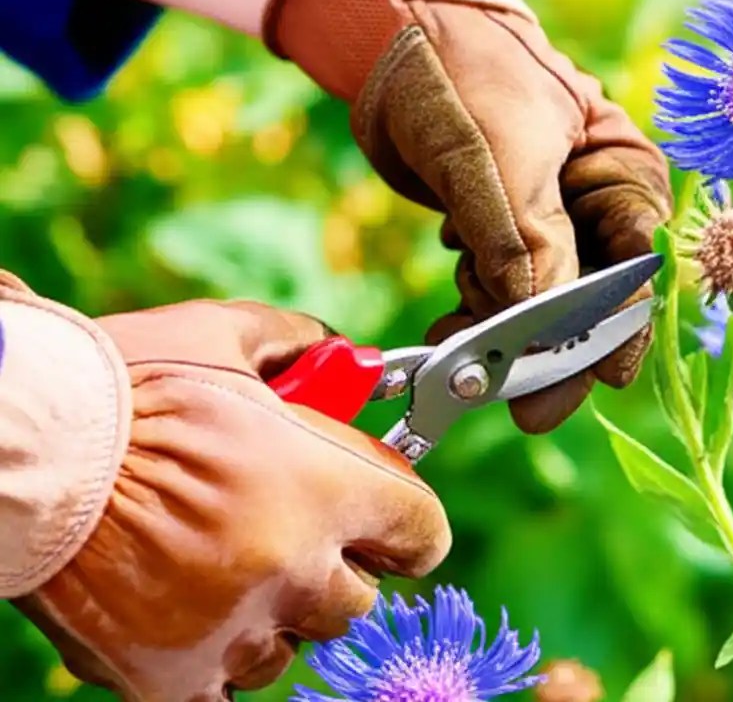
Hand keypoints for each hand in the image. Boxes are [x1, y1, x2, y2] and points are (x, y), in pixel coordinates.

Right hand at [12, 300, 450, 701]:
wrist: (15, 448)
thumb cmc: (117, 385)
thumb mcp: (218, 336)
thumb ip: (292, 341)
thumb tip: (334, 350)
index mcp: (328, 488)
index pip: (422, 533)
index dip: (408, 528)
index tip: (390, 529)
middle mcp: (296, 567)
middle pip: (358, 601)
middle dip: (334, 572)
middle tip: (294, 542)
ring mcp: (235, 628)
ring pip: (290, 649)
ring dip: (272, 619)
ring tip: (225, 572)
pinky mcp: (171, 674)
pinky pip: (224, 690)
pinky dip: (215, 662)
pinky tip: (193, 618)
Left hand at [266, 0, 673, 432]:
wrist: (396, 44)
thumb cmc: (466, 77)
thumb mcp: (502, 158)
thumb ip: (528, 245)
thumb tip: (540, 334)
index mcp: (626, 180)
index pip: (638, 271)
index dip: (619, 329)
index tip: (598, 378)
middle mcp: (598, 213)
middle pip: (592, 305)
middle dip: (546, 346)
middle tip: (514, 398)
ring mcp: (551, 231)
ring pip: (538, 311)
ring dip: (495, 324)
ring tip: (453, 313)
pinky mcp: (504, 244)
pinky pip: (499, 301)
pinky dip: (471, 320)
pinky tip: (443, 333)